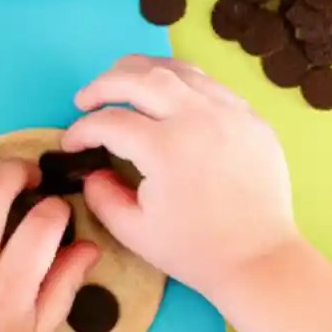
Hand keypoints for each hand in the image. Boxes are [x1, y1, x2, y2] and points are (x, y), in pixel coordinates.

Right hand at [63, 54, 295, 296]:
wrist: (261, 260)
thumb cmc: (195, 251)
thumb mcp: (134, 232)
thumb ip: (101, 196)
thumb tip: (92, 170)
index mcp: (165, 149)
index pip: (109, 122)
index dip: (81, 130)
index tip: (71, 143)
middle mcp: (197, 118)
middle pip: (139, 78)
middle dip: (103, 85)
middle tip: (84, 100)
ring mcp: (229, 113)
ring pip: (177, 70)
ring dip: (140, 71)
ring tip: (121, 82)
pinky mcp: (251, 118)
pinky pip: (209, 85)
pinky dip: (180, 82)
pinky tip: (167, 96)